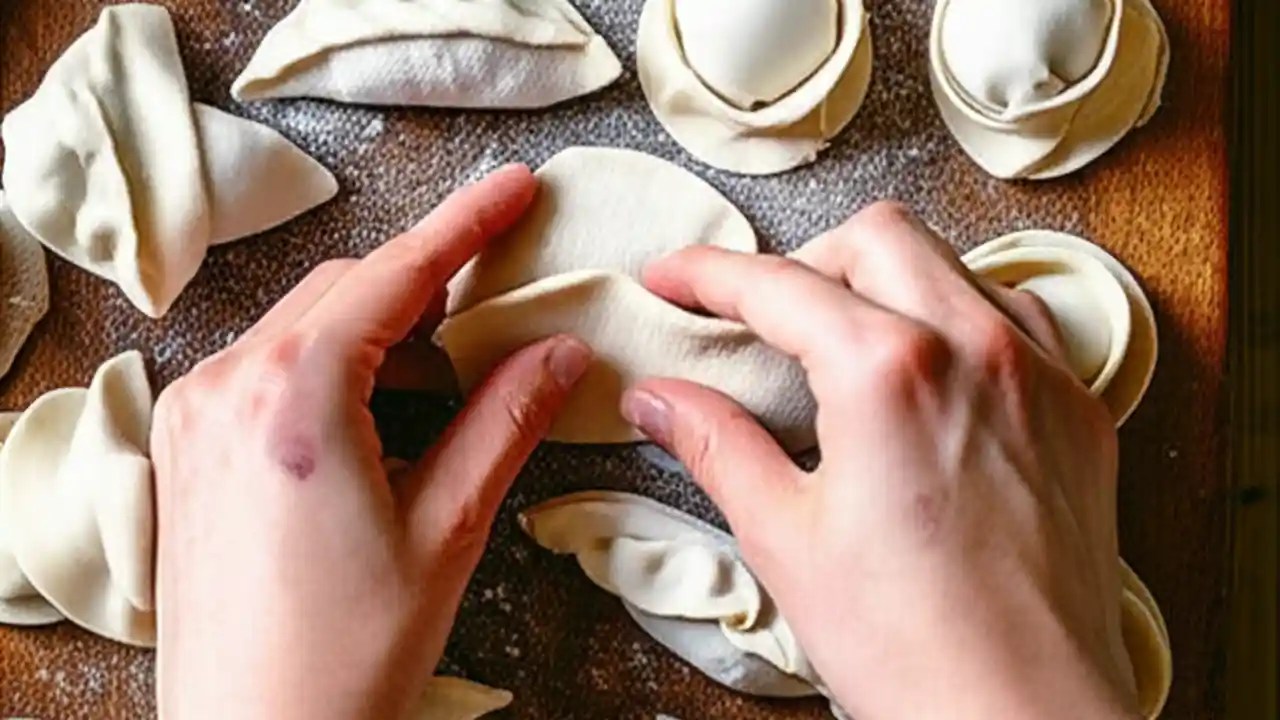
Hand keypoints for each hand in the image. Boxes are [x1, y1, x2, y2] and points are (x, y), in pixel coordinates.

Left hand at [151, 166, 590, 719]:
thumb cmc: (345, 656)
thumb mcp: (446, 531)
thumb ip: (503, 423)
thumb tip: (559, 352)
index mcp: (292, 396)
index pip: (393, 274)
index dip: (464, 224)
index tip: (513, 187)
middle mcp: (225, 388)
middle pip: (344, 291)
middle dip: (424, 287)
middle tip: (495, 303)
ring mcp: (194, 418)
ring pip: (304, 327)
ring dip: (379, 335)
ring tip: (443, 386)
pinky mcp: (186, 451)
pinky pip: (268, 370)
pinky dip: (331, 370)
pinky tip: (377, 418)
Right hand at [623, 202, 1139, 719]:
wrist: (1025, 718)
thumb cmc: (908, 646)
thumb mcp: (784, 538)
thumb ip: (715, 445)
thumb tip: (657, 398)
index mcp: (889, 370)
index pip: (778, 284)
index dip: (708, 273)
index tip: (673, 279)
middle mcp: (974, 348)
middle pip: (875, 237)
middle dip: (805, 260)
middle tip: (762, 318)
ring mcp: (1039, 374)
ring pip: (953, 264)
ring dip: (887, 280)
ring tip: (847, 341)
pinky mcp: (1079, 412)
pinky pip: (1018, 317)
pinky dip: (962, 318)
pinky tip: (934, 372)